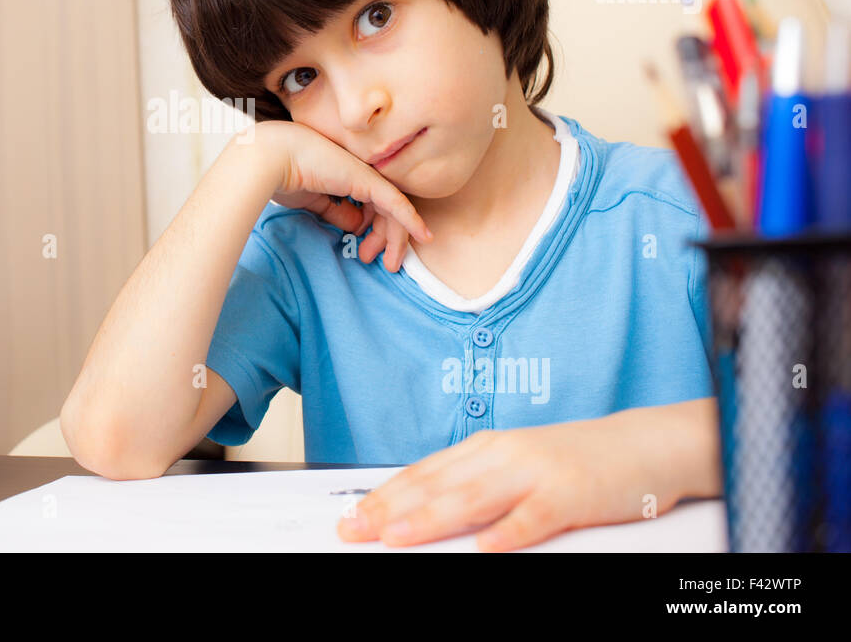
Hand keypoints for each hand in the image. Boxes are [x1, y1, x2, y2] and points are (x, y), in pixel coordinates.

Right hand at [249, 120, 432, 272]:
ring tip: (391, 263)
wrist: (272, 159)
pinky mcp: (369, 180)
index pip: (371, 204)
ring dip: (396, 239)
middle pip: (385, 208)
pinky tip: (424, 237)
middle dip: (384, 238)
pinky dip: (411, 221)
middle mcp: (361, 171)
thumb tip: (357, 226)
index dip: (371, 229)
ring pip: (393, 210)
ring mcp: (367, 174)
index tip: (364, 252)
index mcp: (346, 174)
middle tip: (381, 263)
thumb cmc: (284, 175)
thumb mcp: (314, 201)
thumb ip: (338, 212)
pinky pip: (397, 204)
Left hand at [336, 399, 720, 550]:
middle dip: (389, 509)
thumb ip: (476, 486)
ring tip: (396, 538)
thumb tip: (425, 513)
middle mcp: (503, 455)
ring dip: (429, 519)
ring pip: (472, 499)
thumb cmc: (575, 462)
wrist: (641, 445)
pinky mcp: (569, 494)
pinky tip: (485, 547)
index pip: (423, 473)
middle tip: (354, 529)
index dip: (383, 495)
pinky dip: (508, 532)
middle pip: (436, 485)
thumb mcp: (516, 467)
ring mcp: (535, 473)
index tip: (352, 515)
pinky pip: (534, 517)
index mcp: (485, 448)